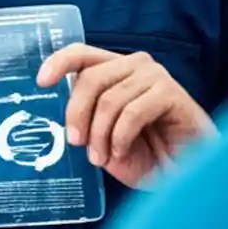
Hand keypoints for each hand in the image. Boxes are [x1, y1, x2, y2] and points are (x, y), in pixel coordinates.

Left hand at [37, 43, 214, 188]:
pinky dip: (121, 137)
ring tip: (102, 158)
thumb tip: (63, 116)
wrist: (186, 174)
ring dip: (100, 135)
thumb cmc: (146, 154)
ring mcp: (155, 76)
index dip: (59, 62)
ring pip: (110, 100)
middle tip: (76, 144)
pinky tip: (122, 151)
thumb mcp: (105, 136)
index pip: (82, 53)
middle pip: (90, 79)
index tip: (41, 82)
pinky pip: (132, 112)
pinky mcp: (171, 93)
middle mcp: (135, 66)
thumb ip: (87, 118)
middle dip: (78, 115)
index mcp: (116, 71)